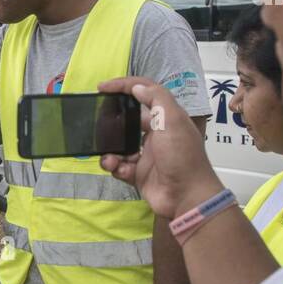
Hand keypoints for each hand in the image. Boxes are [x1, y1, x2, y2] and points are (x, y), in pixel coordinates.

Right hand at [97, 77, 221, 218]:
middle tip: (96, 122)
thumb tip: (136, 87)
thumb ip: (156, 100)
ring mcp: (147, 155)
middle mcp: (156, 134)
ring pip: (120, 145)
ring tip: (109, 156)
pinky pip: (119, 165)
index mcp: (167, 118)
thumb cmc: (182, 156)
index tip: (102, 87)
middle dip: (112, 121)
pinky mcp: (139, 174)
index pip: (145, 93)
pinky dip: (115, 166)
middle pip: (128, 120)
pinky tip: (117, 168)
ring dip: (110, 149)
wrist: (186, 197)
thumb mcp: (173, 121)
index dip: (124, 86)